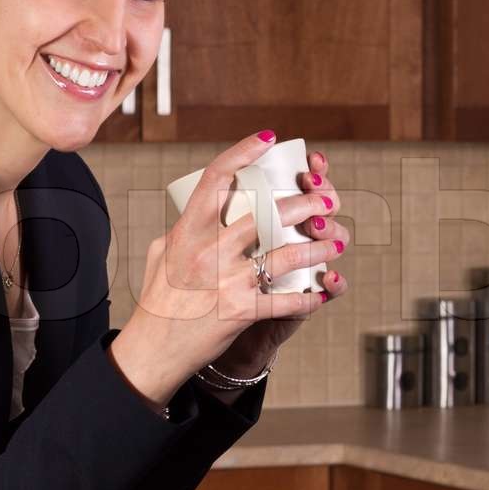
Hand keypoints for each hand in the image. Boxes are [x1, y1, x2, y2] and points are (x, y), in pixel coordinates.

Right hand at [108, 131, 341, 406]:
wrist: (152, 349)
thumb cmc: (157, 301)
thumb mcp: (163, 255)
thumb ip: (185, 229)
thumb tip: (204, 209)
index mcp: (188, 230)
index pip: (217, 178)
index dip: (243, 153)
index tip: (268, 139)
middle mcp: (208, 250)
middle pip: (265, 212)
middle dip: (304, 202)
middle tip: (326, 198)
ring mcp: (225, 280)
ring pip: (284, 254)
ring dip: (317, 246)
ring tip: (336, 241)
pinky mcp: (240, 311)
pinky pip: (284, 301)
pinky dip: (307, 297)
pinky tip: (321, 293)